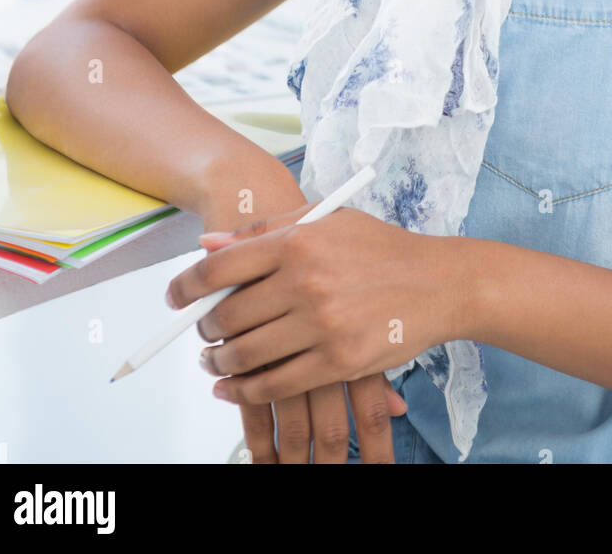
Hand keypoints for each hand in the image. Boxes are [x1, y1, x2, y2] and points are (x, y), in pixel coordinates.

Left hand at [167, 202, 451, 406]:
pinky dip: (245, 391)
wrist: (438, 282)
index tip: (173, 298)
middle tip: (202, 332)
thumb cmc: (381, 248)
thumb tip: (208, 244)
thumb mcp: (325, 220)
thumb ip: (265, 230)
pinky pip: (276, 385)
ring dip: (219, 362)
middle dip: (205, 329)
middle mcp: (305, 281)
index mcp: (298, 241)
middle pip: (228, 315)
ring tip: (214, 359)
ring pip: (246, 354)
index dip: (186, 286)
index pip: (220, 267)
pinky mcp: (338, 361)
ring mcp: (322, 324)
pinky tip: (233, 386)